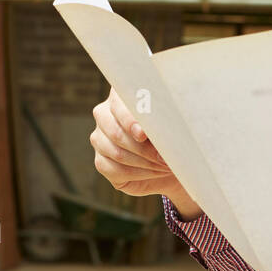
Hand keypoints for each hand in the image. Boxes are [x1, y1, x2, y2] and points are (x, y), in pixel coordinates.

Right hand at [90, 87, 200, 217]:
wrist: (170, 159)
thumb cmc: (172, 134)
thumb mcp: (172, 122)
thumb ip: (163, 119)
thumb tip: (158, 131)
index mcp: (121, 96)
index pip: (118, 104)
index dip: (131, 121)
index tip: (144, 135)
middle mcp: (104, 114)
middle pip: (116, 132)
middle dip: (143, 149)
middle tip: (165, 158)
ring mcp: (99, 138)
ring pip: (116, 153)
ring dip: (145, 162)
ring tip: (165, 165)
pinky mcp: (101, 161)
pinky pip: (114, 169)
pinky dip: (139, 173)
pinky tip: (154, 172)